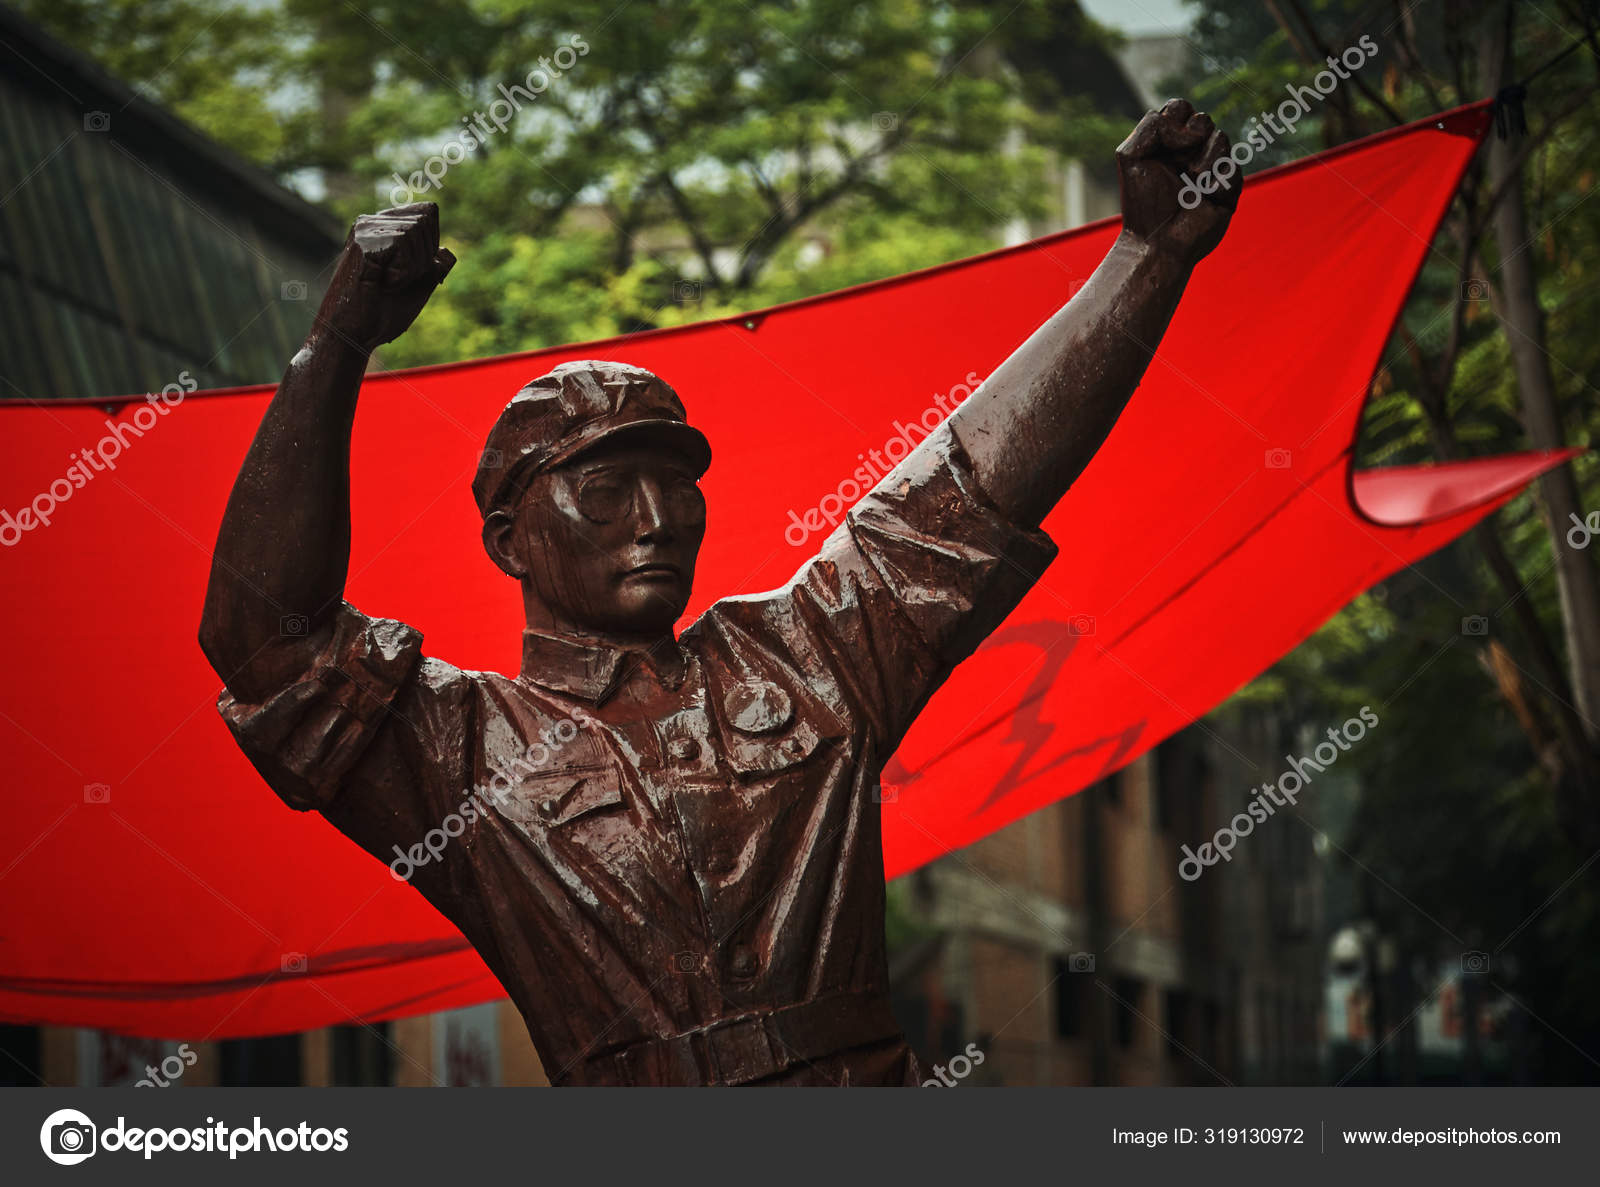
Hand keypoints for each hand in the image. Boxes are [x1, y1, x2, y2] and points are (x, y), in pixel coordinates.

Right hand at [314, 203, 455, 353]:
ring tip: (387, 283)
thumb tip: (447, 253)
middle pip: (426, 220)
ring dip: (411, 267)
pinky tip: (381, 284)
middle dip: (423, 258)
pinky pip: (402, 244)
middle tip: (397, 280)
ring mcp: (364, 229)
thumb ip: (433, 267)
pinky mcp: (362, 241)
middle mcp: (372, 222)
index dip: (432, 243)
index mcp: (384, 229)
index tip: (411, 270)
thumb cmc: (382, 313)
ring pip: (415, 231)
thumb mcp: (418, 287)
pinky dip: (401, 272)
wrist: (355, 335)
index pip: (428, 212)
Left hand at [1116, 98, 1237, 268]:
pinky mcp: (1228, 186)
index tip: (1164, 148)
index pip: (1181, 107)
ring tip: (1190, 187)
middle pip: (1204, 120)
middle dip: (1189, 142)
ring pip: (1222, 139)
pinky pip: (1233, 168)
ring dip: (1202, 165)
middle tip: (1177, 170)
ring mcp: (1212, 168)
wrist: (1158, 243)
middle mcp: (1191, 151)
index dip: (1176, 121)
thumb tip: (1190, 128)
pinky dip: (1217, 184)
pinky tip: (1206, 199)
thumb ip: (1151, 126)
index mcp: (1168, 141)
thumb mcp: (1132, 156)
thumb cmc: (1143, 203)